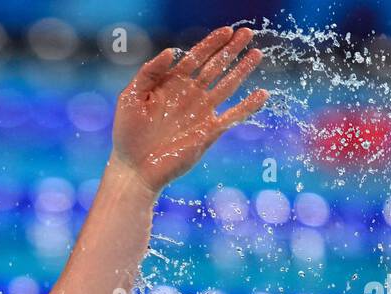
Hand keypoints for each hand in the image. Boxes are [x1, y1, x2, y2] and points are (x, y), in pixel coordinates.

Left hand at [111, 27, 267, 192]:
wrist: (134, 167)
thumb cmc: (127, 133)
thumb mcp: (131, 97)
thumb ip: (149, 72)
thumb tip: (171, 51)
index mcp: (172, 83)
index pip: (196, 57)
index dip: (211, 43)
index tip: (227, 30)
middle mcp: (189, 95)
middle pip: (215, 67)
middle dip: (231, 50)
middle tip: (247, 33)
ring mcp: (201, 113)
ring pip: (227, 86)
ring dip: (242, 70)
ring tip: (257, 53)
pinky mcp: (209, 132)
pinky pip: (233, 117)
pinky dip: (248, 107)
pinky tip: (262, 94)